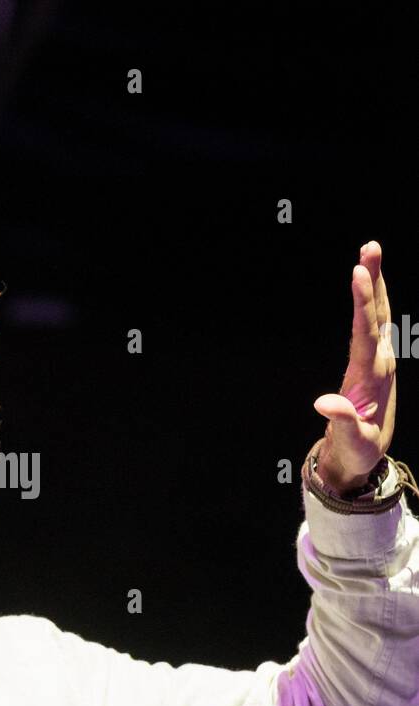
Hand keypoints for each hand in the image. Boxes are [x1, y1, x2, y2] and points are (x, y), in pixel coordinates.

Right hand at [312, 242, 395, 492]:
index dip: (363, 302)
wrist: (364, 458)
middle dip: (375, 280)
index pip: (366, 332)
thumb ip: (343, 422)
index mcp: (372, 377)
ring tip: (369, 251)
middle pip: (378, 314)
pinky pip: (373, 323)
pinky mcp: (373, 360)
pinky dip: (371, 299)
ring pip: (379, 314)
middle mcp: (380, 362)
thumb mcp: (352, 443)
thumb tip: (325, 403)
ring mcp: (379, 360)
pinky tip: (369, 282)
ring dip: (375, 282)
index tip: (358, 273)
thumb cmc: (356, 451)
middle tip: (370, 247)